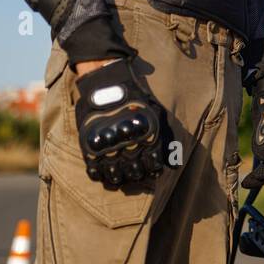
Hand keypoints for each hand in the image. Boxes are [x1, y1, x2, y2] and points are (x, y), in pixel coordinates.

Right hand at [73, 57, 174, 189]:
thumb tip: (173, 164)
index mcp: (147, 138)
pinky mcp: (90, 147)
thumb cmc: (134, 98)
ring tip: (120, 177)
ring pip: (115, 176)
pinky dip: (99, 176)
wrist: (107, 84)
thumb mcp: (155, 113)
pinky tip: (103, 174)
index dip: (153, 170)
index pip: (153, 165)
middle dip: (137, 175)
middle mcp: (128, 145)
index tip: (152, 171)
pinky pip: (93, 171)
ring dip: (119, 179)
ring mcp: (108, 147)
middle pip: (134, 173)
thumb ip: (165, 137)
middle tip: (135, 172)